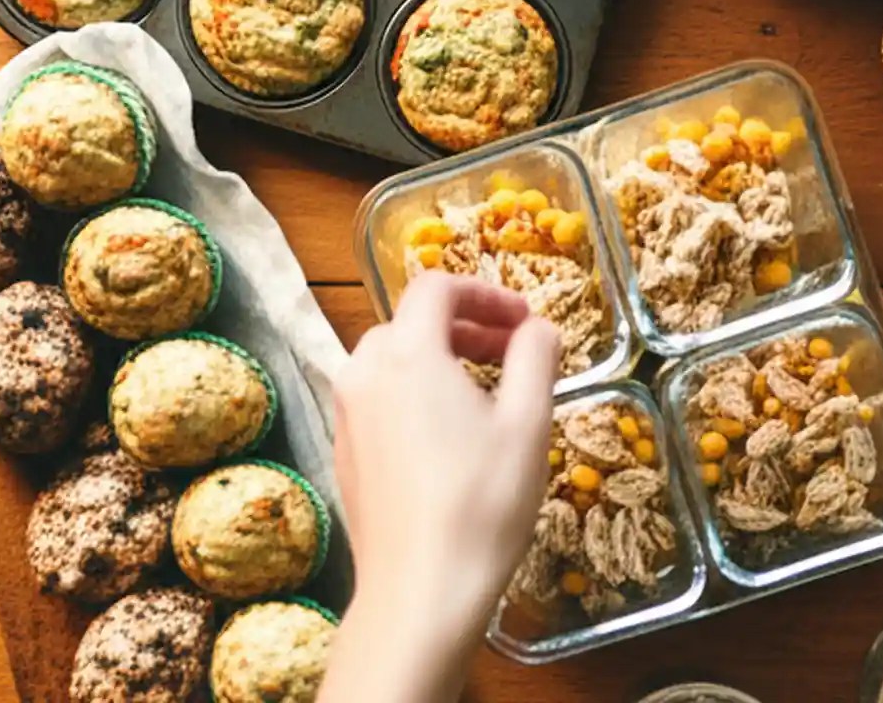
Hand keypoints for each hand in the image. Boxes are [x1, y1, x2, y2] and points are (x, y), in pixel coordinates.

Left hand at [321, 273, 559, 702]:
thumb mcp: (527, 423)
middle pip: (411, 324)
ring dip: (439, 361)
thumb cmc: (480, 504)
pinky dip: (415, 396)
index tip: (525, 321)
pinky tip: (450, 439)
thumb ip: (536, 358)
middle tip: (512, 355)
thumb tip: (538, 329)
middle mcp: (363, 374)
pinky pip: (379, 402)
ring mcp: (346, 417)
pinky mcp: (344, 455)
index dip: (487, 294)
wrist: (418, 593)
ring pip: (391, 363)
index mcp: (407, 353)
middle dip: (465, 328)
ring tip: (485, 396)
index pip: (437, 289)